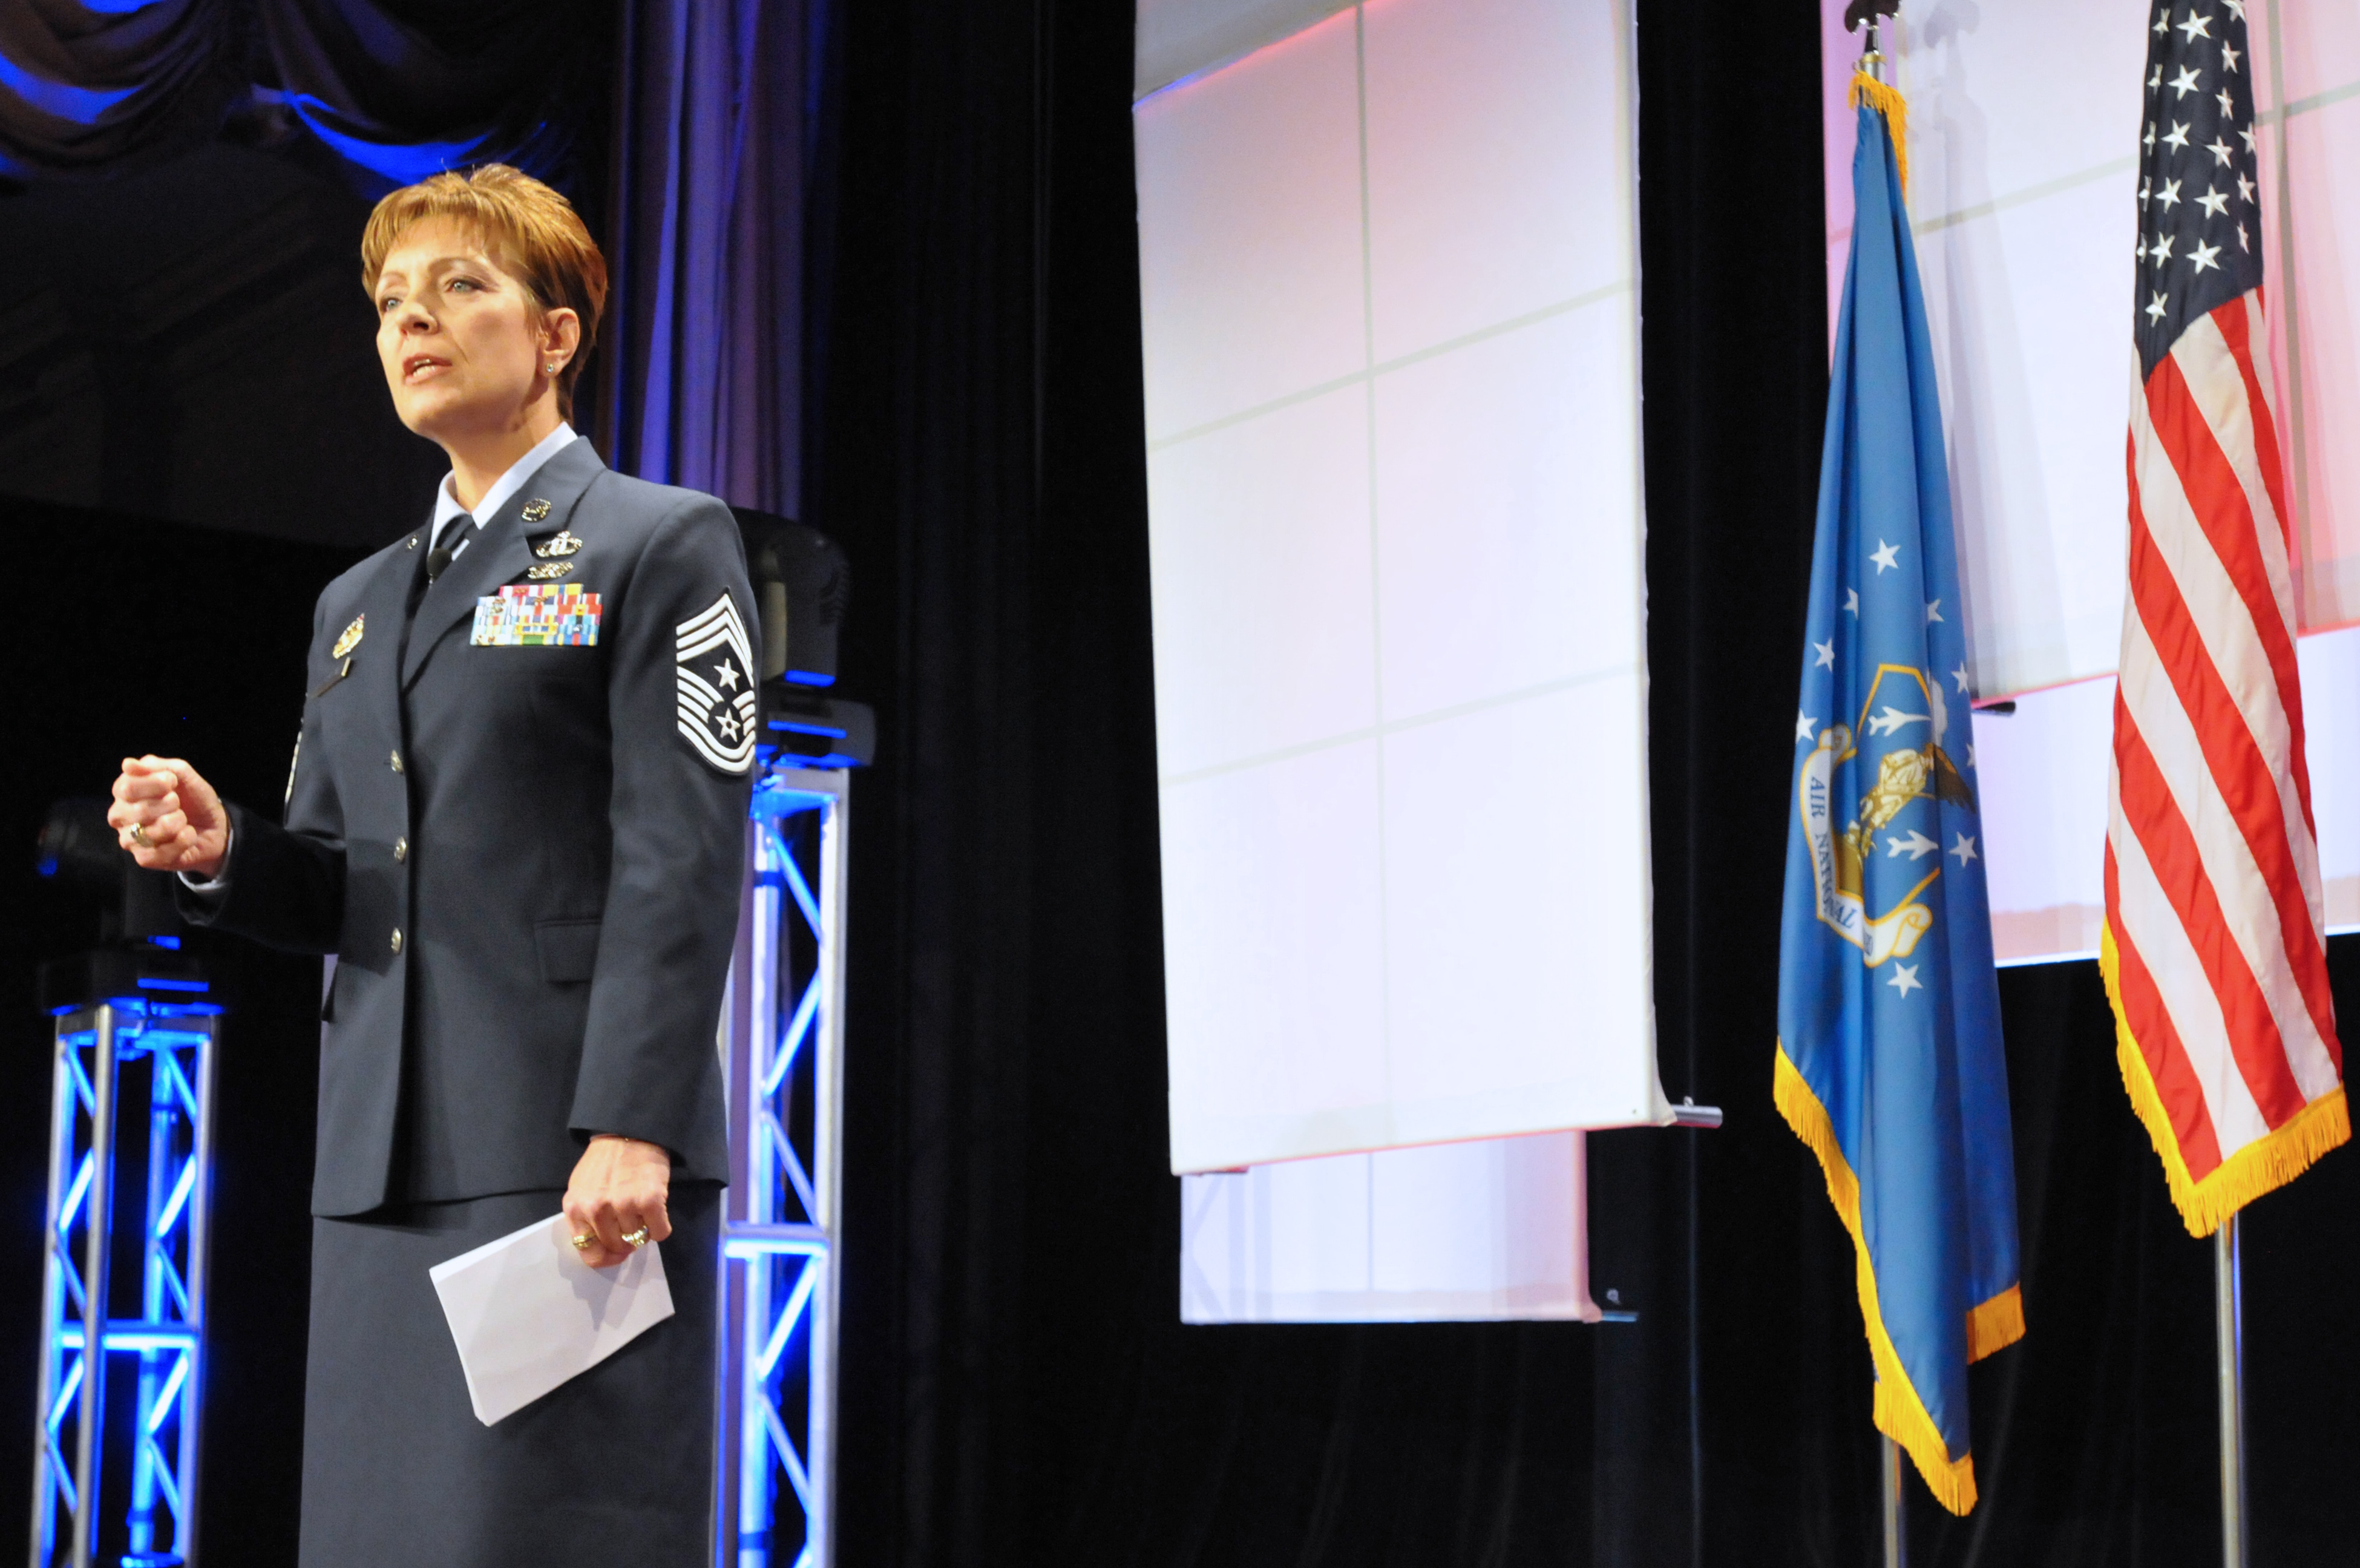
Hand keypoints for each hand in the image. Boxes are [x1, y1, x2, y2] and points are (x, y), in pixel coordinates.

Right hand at [108, 756, 229, 876]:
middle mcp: (120, 816)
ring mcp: (129, 839)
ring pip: (150, 832)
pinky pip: (160, 852)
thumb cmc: (192, 798)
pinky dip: (183, 840)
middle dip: (169, 803)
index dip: (155, 783)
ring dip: (177, 822)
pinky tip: (187, 834)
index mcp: (124, 792)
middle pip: (138, 811)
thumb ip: (158, 766)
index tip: (172, 782)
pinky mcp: (144, 859)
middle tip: (177, 802)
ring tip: (182, 819)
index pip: (126, 788)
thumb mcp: (182, 775)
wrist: (215, 826)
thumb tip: (128, 764)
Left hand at [563, 1135, 672, 1268]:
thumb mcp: (582, 1189)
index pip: (589, 1253)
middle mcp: (596, 1210)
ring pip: (638, 1239)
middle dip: (627, 1239)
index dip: (606, 1258)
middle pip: (617, 1247)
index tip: (617, 1254)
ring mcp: (623, 1206)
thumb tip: (604, 1248)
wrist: (630, 1131)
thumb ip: (586, 1217)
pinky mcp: (649, 1201)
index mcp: (575, 1208)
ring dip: (644, 1229)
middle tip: (632, 1222)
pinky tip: (656, 1209)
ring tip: (642, 1207)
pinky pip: (660, 1233)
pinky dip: (661, 1226)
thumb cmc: (605, 1161)